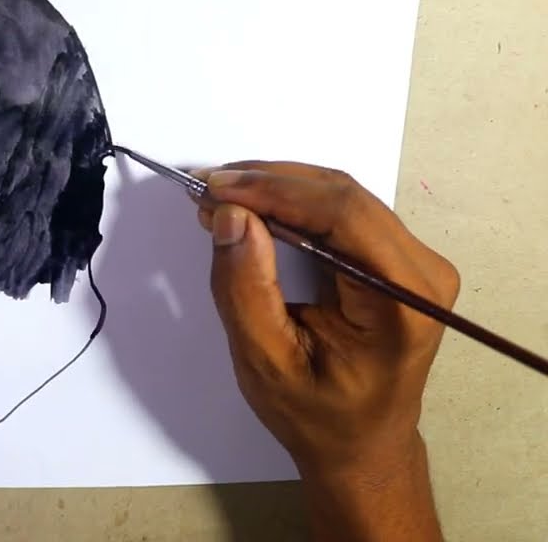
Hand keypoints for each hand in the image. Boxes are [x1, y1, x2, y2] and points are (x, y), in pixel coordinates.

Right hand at [194, 162, 458, 541]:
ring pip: (341, 196)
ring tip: (219, 194)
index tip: (213, 188)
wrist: (362, 446)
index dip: (274, 191)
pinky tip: (252, 207)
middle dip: (269, 183)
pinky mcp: (396, 258)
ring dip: (277, 187)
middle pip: (343, 196)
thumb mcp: (267, 363)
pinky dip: (292, 202)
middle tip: (206, 187)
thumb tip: (230, 215)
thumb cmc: (317, 417)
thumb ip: (246, 288)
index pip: (342, 215)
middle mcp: (423, 272)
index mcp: (403, 301)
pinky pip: (342, 212)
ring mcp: (415, 262)